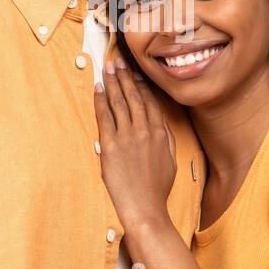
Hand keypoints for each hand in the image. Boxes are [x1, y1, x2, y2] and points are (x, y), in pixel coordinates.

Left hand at [93, 56, 176, 225]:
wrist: (145, 207)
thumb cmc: (157, 187)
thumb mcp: (170, 158)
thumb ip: (165, 136)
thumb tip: (159, 120)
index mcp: (159, 132)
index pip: (149, 100)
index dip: (140, 83)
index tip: (134, 71)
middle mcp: (144, 130)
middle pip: (133, 96)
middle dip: (124, 76)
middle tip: (117, 61)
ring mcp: (127, 137)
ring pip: (118, 102)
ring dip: (112, 82)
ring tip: (107, 68)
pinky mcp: (111, 145)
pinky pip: (104, 116)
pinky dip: (100, 100)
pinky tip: (98, 88)